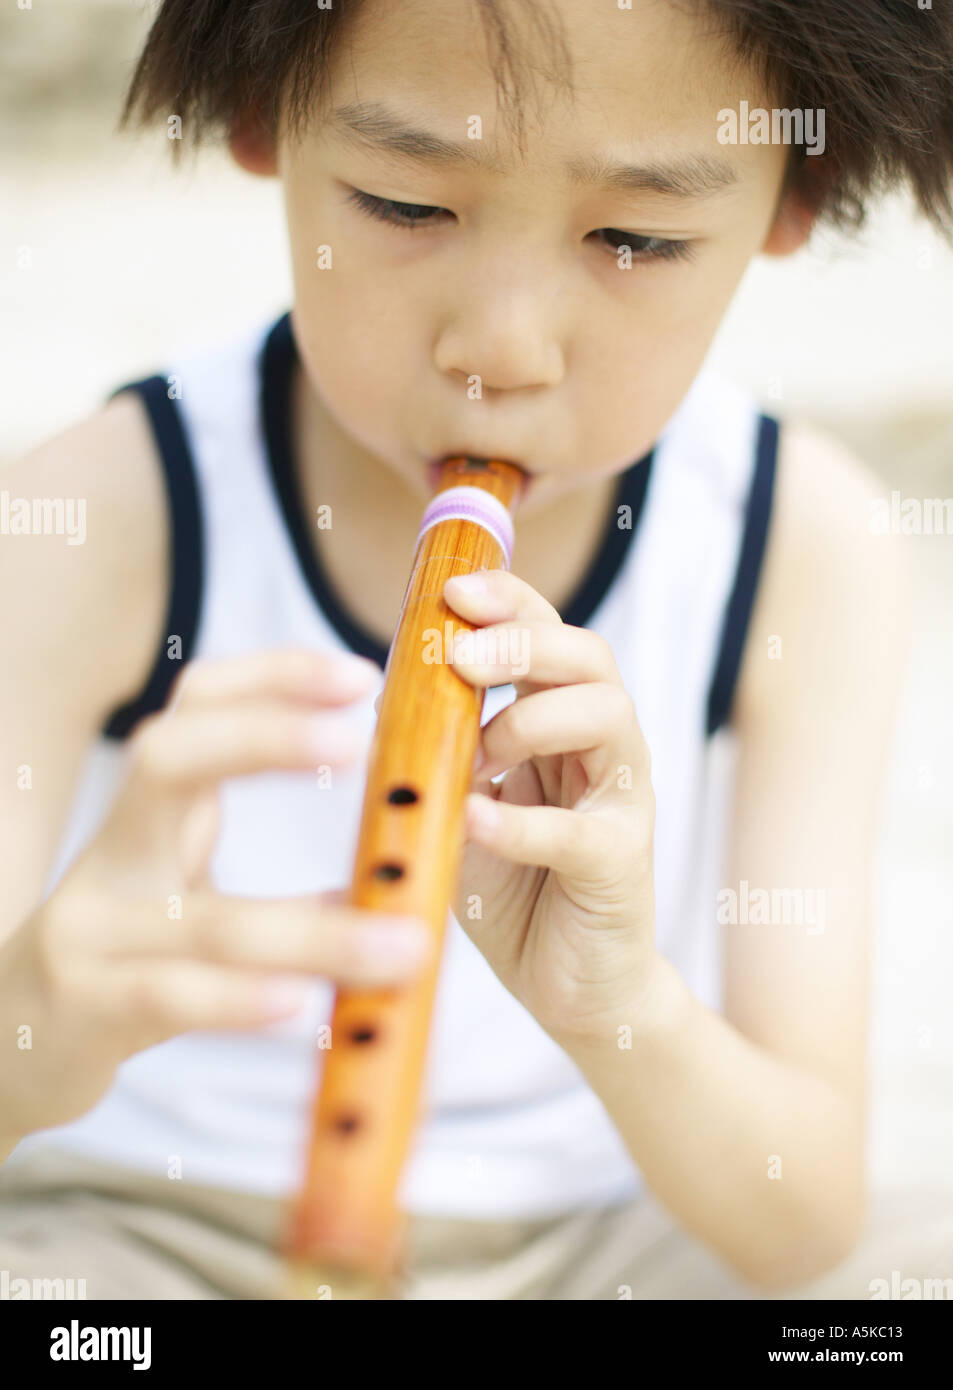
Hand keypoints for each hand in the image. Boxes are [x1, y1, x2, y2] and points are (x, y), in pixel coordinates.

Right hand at [0, 650, 431, 1143]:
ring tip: (406, 942)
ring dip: (316, 935)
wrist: (7, 1045)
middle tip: (354, 739)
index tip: (357, 676)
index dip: (271, 677)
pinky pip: (168, 998)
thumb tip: (389, 893)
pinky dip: (237, 1000)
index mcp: (149, 817)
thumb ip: (275, 899)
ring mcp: (91, 932)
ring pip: (207, 919)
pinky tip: (297, 1003)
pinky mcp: (83, 1013)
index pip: (195, 708)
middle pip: (168, 760)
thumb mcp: (183, 907)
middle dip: (264, 738)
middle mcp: (114, 858)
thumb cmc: (119, 967)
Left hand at [444, 570, 657, 1045]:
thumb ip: (439, 754)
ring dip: (531, 720)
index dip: (508, 602)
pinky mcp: (623, 863)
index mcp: (560, 724)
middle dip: (524, 642)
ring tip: (478, 753)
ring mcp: (622, 802)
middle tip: (462, 655)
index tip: (451, 592)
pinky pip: (580, 830)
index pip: (547, 634)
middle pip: (588, 657)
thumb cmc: (515, 890)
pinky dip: (522, 821)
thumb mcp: (463, 806)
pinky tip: (474, 818)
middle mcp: (602, 749)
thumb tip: (383, 698)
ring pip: (608, 717)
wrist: (571, 989)